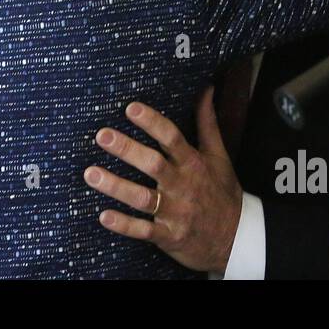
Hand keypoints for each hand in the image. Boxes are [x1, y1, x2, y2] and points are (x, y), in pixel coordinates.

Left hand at [84, 87, 243, 272]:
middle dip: (127, 149)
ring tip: (90, 174)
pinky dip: (124, 225)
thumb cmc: (222, 192)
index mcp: (193, 163)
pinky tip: (104, 216)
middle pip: (153, 164)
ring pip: (142, 198)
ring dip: (116, 186)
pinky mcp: (168, 235)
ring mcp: (175, 212)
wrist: (238, 238)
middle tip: (102, 135)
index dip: (152, 122)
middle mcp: (182, 185)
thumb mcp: (219, 156)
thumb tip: (205, 90)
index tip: (131, 108)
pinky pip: (143, 231)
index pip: (171, 138)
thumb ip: (207, 123)